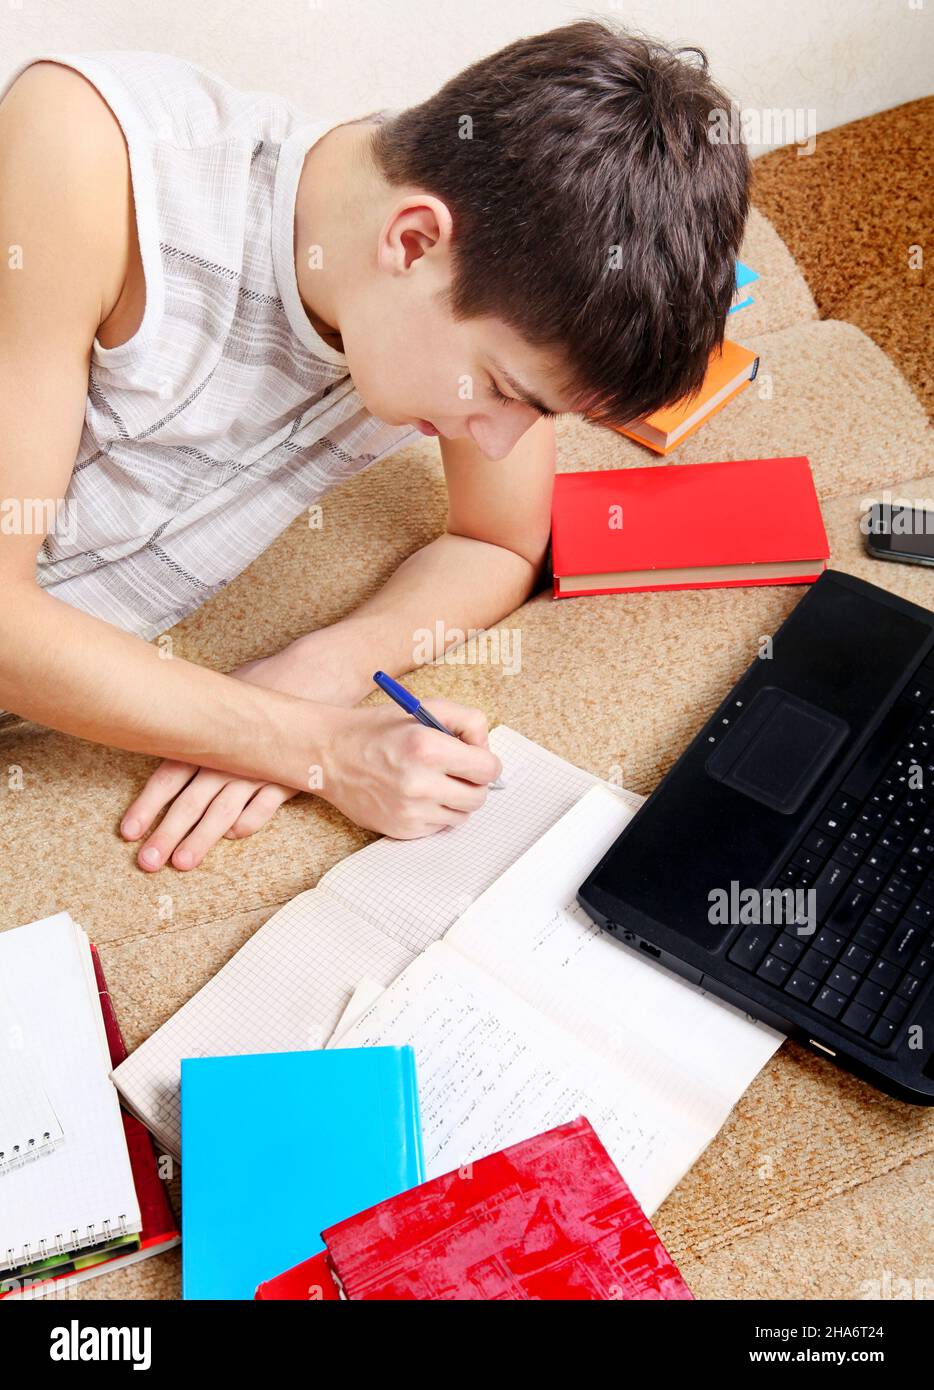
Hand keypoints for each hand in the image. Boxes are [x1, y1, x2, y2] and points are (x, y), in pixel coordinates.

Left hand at [120, 649, 312, 871]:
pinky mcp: (286, 776)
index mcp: (208, 736)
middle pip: (190, 801)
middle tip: (146, 861)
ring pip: (223, 811)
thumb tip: (169, 722)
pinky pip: (263, 807)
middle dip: (166, 834)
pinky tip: (231, 836)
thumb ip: (199, 715)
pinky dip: (246, 824)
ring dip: (200, 839)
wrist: (317, 674)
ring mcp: (257, 768)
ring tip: (181, 863)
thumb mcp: (225, 691)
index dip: (146, 806)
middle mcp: (228, 756)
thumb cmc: (269, 680)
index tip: (128, 831)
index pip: (168, 777)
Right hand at [319, 698, 501, 838]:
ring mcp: (410, 810)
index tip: (475, 758)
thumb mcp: (424, 708)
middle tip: (457, 771)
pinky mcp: (401, 829)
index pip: (488, 769)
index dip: (485, 762)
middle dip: (473, 783)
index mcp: (428, 748)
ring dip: (455, 800)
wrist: (329, 755)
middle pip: (478, 797)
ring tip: (433, 782)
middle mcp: (419, 783)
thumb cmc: (377, 730)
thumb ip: (466, 721)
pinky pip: (438, 827)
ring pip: (461, 816)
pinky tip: (416, 795)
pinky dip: (434, 812)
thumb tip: (487, 749)